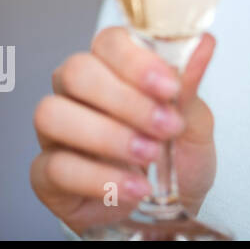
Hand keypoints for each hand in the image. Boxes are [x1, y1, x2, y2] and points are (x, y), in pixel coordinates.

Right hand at [30, 26, 216, 234]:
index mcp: (113, 67)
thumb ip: (189, 85)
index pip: (108, 41)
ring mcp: (56, 132)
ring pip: (53, 114)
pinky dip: (99, 178)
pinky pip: (55, 167)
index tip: (169, 88)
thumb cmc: (178, 155)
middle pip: (75, 72)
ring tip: (150, 156)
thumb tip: (204, 42)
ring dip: (107, 136)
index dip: (136, 61)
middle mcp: (76, 93)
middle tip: (165, 127)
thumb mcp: (194, 122)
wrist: (171, 207)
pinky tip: (134, 187)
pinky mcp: (45, 174)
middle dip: (124, 100)